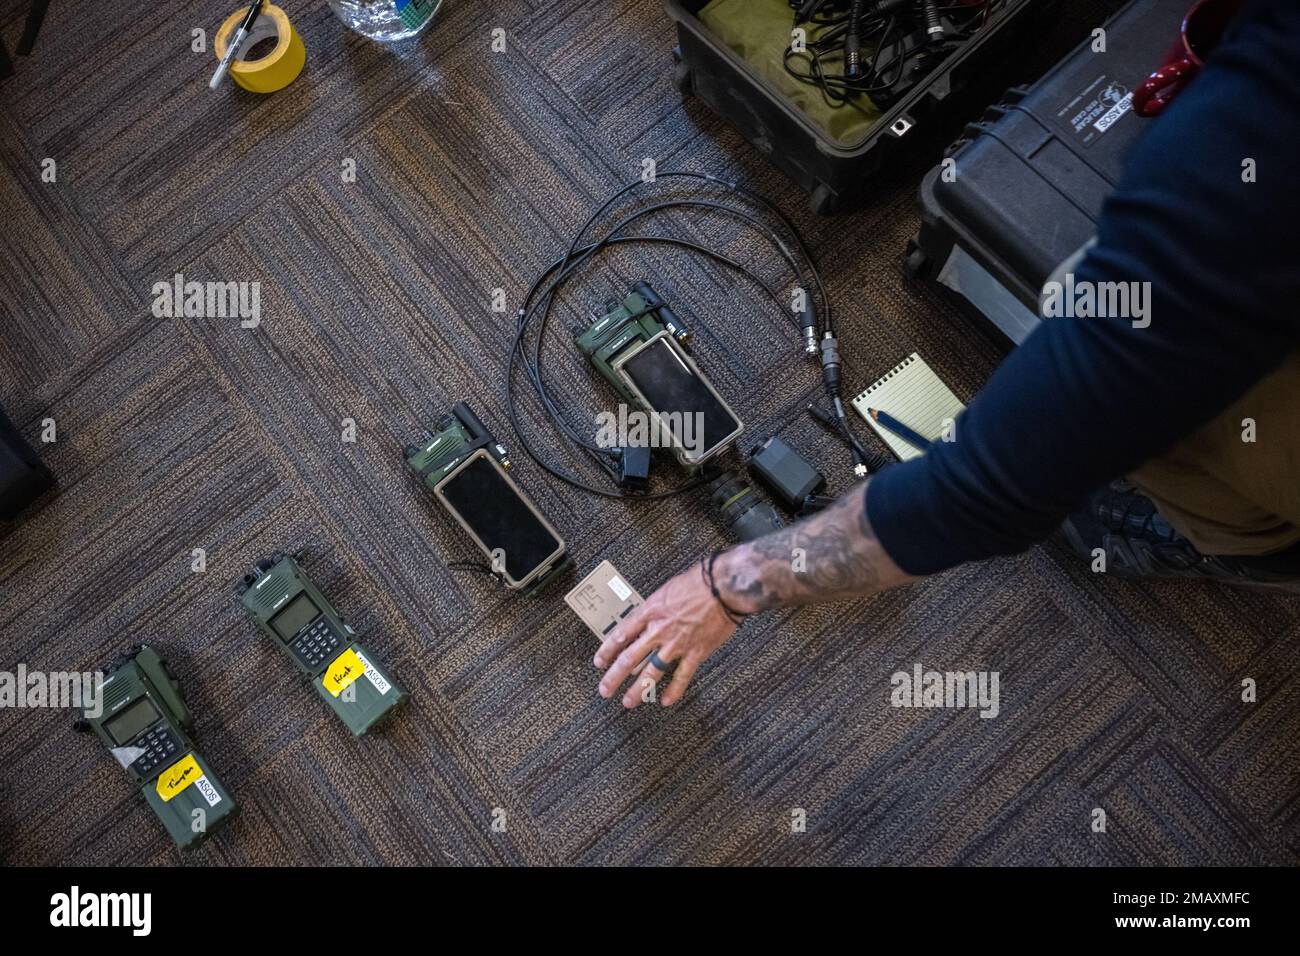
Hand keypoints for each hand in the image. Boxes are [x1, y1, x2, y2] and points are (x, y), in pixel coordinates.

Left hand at [594, 561, 740, 707]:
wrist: (724, 587)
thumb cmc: (700, 581)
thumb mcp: (667, 589)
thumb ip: (656, 606)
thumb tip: (649, 614)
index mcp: (650, 611)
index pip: (621, 634)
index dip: (607, 649)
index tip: (600, 661)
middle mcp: (659, 630)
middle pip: (629, 658)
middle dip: (614, 677)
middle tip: (605, 689)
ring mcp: (677, 644)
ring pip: (651, 672)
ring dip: (638, 689)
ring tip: (628, 701)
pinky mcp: (696, 652)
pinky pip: (682, 676)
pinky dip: (674, 690)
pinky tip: (666, 700)